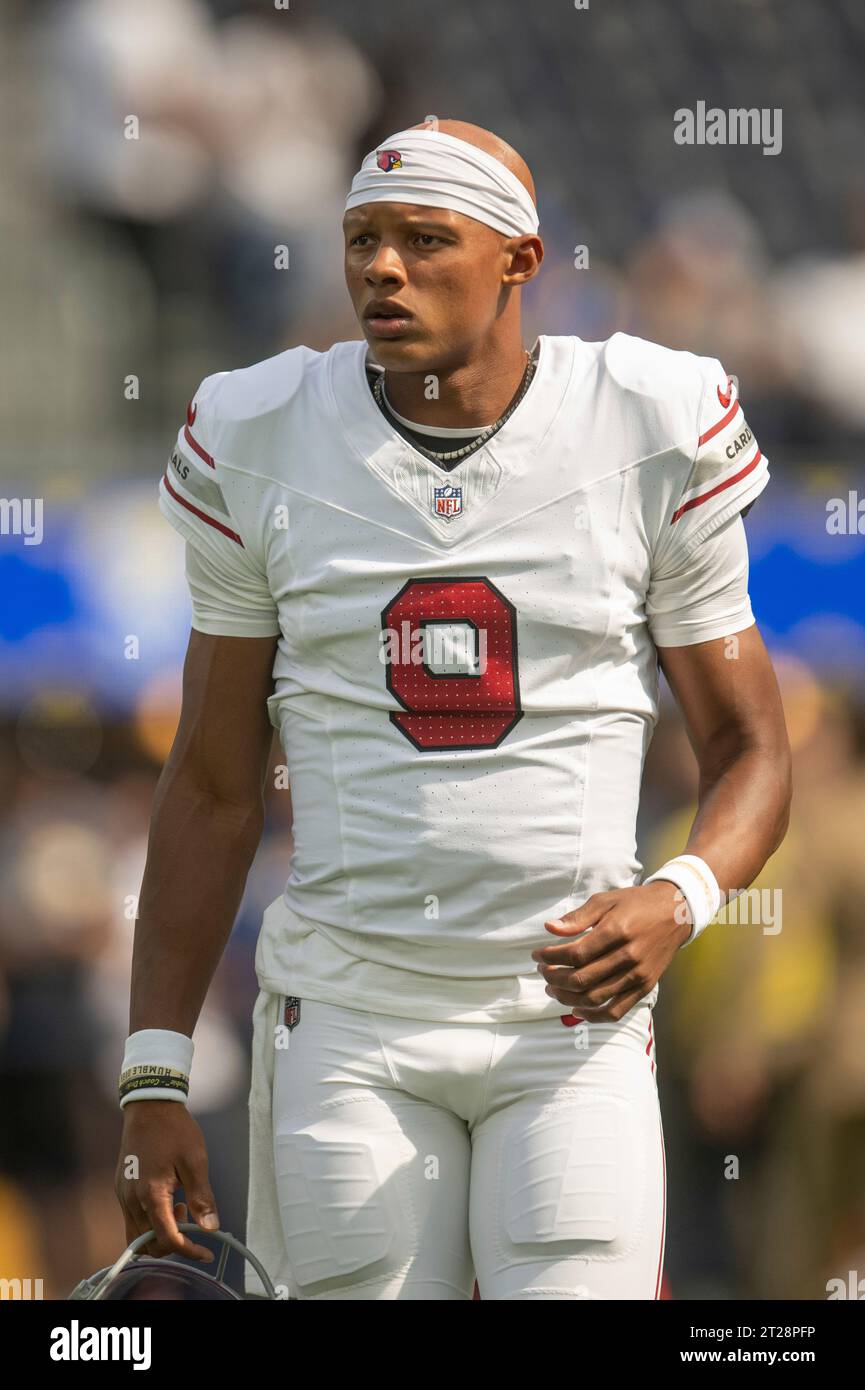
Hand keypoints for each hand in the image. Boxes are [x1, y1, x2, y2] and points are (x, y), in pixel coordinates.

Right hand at [115, 1101, 219, 1262]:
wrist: (149, 1106)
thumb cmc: (174, 1130)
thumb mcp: (195, 1161)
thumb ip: (201, 1197)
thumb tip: (210, 1227)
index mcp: (151, 1194)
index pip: (167, 1238)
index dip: (188, 1250)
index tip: (206, 1251)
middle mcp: (131, 1199)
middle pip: (147, 1244)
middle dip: (171, 1245)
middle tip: (192, 1224)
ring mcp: (123, 1194)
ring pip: (136, 1234)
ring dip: (159, 1233)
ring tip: (181, 1208)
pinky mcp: (121, 1188)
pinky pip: (132, 1218)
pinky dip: (150, 1221)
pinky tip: (169, 1198)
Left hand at [531, 881, 690, 1020]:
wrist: (676, 912)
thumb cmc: (636, 903)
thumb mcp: (606, 900)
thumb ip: (577, 917)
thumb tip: (549, 928)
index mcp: (616, 931)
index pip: (575, 954)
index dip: (550, 957)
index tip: (537, 955)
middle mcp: (628, 957)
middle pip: (581, 978)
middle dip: (554, 978)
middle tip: (542, 972)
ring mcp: (638, 975)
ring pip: (594, 997)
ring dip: (567, 997)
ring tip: (553, 989)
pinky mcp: (645, 987)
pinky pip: (616, 1011)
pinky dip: (594, 1016)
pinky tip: (576, 1010)